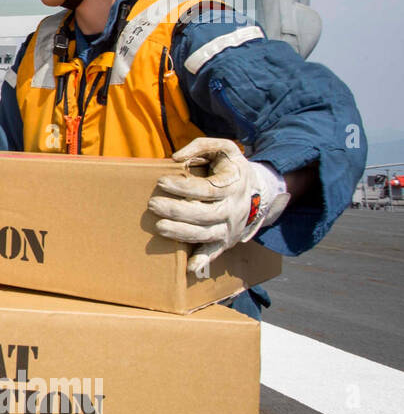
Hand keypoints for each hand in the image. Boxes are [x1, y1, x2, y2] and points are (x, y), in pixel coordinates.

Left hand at [148, 138, 288, 278]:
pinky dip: (203, 261)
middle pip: (204, 214)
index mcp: (232, 186)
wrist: (260, 190)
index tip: (161, 181)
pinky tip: (189, 268)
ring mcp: (230, 227)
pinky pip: (215, 253)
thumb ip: (201, 145)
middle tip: (153, 204)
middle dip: (177, 211)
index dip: (183, 187)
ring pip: (205, 234)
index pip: (206, 189)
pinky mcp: (226, 240)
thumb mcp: (223, 149)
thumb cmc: (231, 168)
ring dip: (181, 233)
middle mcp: (233, 209)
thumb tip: (176, 157)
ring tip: (159, 227)